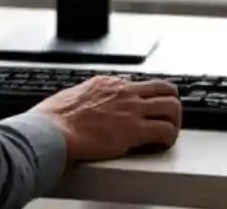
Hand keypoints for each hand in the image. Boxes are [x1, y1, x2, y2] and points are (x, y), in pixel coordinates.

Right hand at [32, 76, 181, 161]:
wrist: (51, 131)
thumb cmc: (55, 117)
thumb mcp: (75, 94)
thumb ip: (90, 96)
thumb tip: (89, 103)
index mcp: (109, 82)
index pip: (141, 84)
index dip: (149, 97)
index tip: (150, 107)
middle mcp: (125, 92)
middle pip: (165, 88)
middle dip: (171, 102)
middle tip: (168, 117)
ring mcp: (131, 110)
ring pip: (172, 107)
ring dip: (174, 120)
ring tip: (169, 132)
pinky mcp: (134, 130)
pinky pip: (165, 131)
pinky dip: (169, 138)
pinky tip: (163, 144)